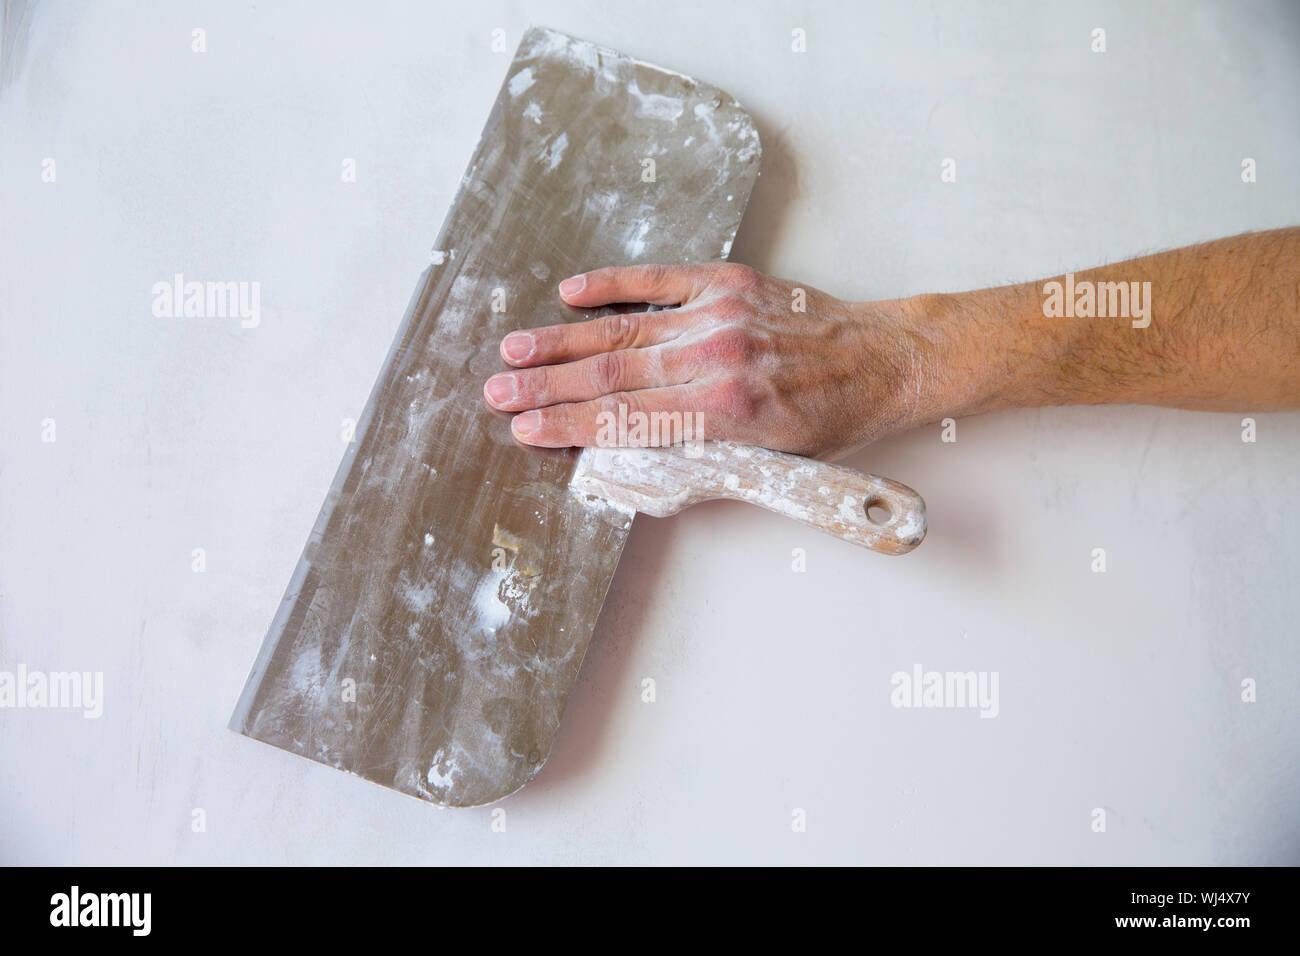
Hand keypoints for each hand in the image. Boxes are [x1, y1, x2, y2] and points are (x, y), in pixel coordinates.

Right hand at [483, 263, 942, 458]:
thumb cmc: (833, 418)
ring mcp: (720, 314)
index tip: (526, 431)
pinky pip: (658, 281)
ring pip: (623, 330)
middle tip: (496, 394)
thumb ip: (701, 460)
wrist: (884, 360)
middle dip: (546, 388)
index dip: (569, 427)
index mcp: (727, 412)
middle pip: (611, 375)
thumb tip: (632, 462)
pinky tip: (570, 293)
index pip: (627, 421)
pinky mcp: (729, 282)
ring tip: (514, 352)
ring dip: (562, 342)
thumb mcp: (773, 461)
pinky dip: (611, 285)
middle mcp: (717, 358)